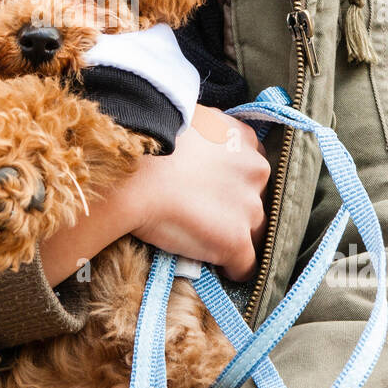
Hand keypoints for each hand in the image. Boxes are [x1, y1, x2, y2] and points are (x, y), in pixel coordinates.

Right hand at [125, 106, 269, 280]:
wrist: (132, 175)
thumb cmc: (146, 143)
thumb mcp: (184, 118)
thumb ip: (203, 131)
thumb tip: (196, 141)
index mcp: (243, 139)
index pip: (250, 167)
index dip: (231, 182)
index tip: (213, 190)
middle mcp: (255, 172)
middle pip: (255, 198)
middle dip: (235, 208)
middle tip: (206, 214)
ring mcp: (248, 208)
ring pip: (254, 231)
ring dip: (235, 236)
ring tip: (209, 243)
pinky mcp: (236, 242)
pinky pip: (246, 265)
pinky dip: (233, 269)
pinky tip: (219, 268)